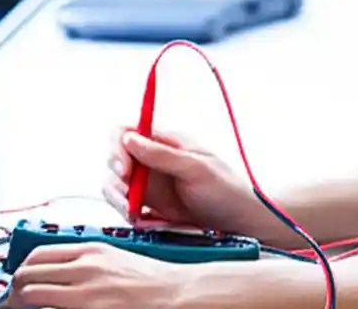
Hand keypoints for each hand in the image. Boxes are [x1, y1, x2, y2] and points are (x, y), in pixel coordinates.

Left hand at [3, 243, 186, 308]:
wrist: (177, 293)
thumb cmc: (152, 279)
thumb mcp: (114, 258)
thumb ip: (84, 262)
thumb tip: (55, 272)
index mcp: (90, 250)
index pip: (37, 256)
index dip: (21, 271)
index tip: (18, 283)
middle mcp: (84, 268)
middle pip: (27, 276)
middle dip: (15, 292)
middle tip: (14, 303)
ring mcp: (86, 293)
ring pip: (32, 296)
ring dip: (22, 305)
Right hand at [103, 128, 266, 235]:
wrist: (241, 223)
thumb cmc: (227, 191)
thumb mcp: (197, 169)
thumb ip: (162, 155)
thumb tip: (128, 138)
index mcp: (165, 142)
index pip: (127, 132)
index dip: (117, 147)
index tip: (122, 170)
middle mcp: (153, 160)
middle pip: (115, 161)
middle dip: (116, 180)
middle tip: (127, 199)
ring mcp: (151, 184)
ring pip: (116, 186)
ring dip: (119, 200)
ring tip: (135, 215)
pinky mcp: (151, 207)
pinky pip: (127, 207)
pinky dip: (129, 215)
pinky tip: (144, 223)